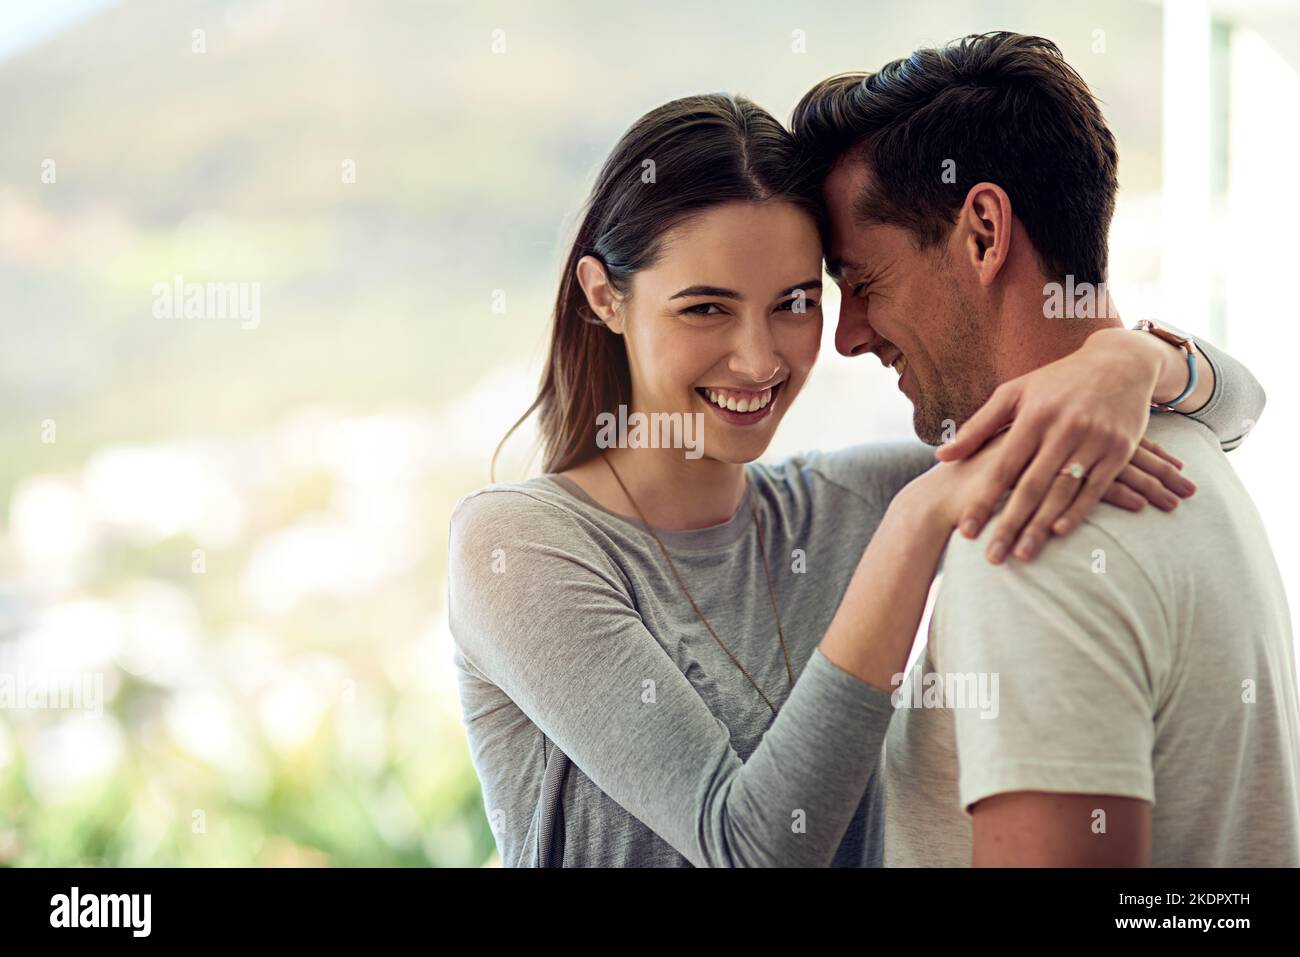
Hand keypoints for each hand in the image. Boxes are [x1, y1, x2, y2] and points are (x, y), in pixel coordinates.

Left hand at [931, 340, 1195, 561]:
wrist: (1120, 363)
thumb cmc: (1057, 381)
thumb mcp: (1014, 393)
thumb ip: (978, 427)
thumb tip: (940, 455)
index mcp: (1034, 416)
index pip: (1002, 468)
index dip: (983, 501)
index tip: (967, 531)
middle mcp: (1063, 429)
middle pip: (1031, 486)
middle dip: (1010, 525)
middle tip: (993, 558)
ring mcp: (1094, 440)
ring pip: (1062, 492)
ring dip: (1041, 526)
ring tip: (1023, 555)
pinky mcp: (1119, 450)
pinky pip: (1096, 488)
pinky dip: (1078, 511)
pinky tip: (1059, 532)